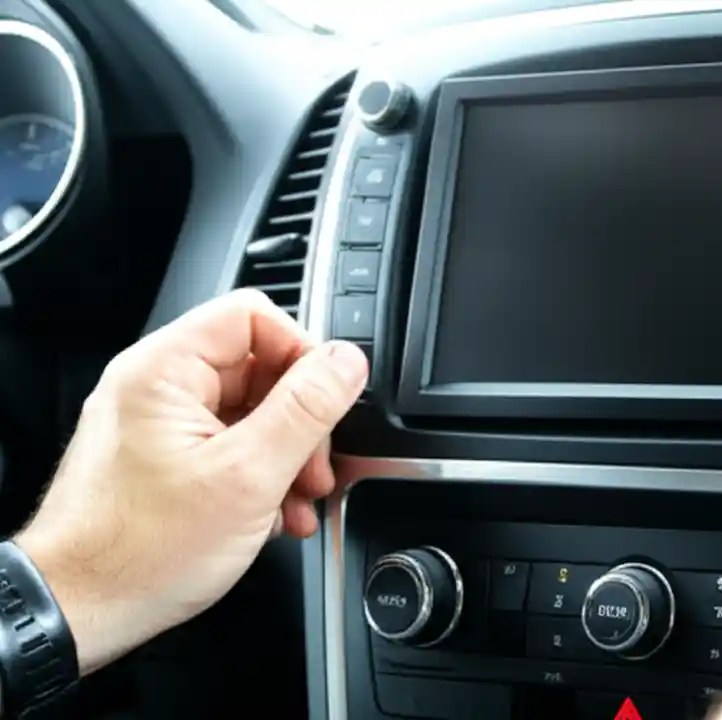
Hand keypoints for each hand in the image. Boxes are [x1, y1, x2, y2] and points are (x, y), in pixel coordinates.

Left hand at [13, 289, 366, 674]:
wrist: (79, 611)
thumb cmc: (138, 553)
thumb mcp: (249, 476)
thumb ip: (306, 411)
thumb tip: (346, 362)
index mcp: (164, 370)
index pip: (253, 315)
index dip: (302, 353)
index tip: (328, 400)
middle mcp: (154, 387)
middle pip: (258, 368)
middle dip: (300, 421)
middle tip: (314, 467)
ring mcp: (156, 424)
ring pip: (248, 412)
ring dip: (286, 456)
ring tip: (298, 500)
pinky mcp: (160, 460)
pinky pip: (227, 446)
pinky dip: (259, 476)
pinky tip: (273, 514)